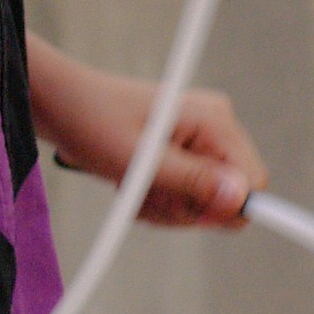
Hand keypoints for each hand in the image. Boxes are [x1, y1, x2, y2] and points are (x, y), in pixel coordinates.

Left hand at [27, 43, 267, 228]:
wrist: (60, 106)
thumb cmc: (93, 123)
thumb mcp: (139, 161)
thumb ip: (192, 182)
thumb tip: (239, 201)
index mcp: (215, 120)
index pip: (253, 182)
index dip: (222, 208)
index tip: (179, 205)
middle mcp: (216, 127)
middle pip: (227, 198)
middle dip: (185, 208)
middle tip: (144, 192)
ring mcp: (201, 140)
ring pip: (204, 203)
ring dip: (166, 205)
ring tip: (132, 185)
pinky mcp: (186, 153)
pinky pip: (187, 196)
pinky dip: (159, 200)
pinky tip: (133, 184)